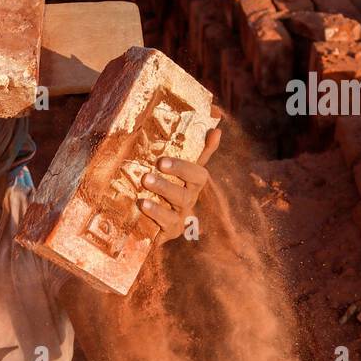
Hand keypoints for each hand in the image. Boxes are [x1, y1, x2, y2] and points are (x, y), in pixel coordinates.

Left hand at [139, 127, 221, 243]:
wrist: (147, 222)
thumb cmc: (163, 188)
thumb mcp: (174, 169)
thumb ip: (192, 151)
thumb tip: (216, 130)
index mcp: (191, 183)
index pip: (198, 173)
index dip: (185, 166)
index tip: (163, 160)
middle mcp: (189, 198)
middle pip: (187, 189)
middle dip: (172, 178)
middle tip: (153, 168)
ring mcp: (181, 216)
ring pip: (179, 203)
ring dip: (163, 192)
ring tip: (145, 182)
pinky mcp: (171, 231)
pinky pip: (168, 223)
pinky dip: (156, 213)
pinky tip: (143, 205)